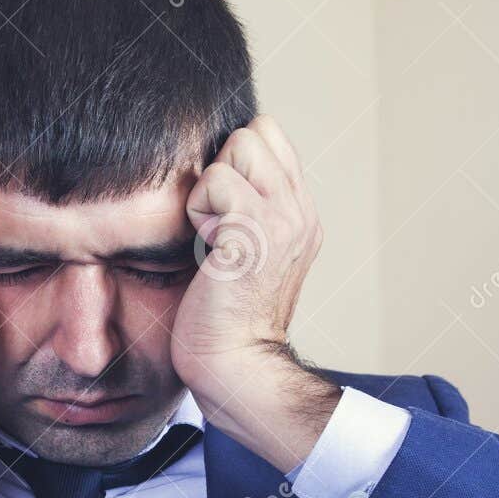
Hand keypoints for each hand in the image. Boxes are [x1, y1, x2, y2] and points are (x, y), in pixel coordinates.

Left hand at [171, 115, 339, 469]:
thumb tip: (212, 171)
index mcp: (300, 213)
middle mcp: (299, 210)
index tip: (221, 210)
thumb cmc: (223, 318)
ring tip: (211, 235)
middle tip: (215, 221)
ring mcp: (282, 219)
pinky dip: (198, 211)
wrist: (236, 366)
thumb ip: (244, 210)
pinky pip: (214, 182)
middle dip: (223, 165)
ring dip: (210, 189)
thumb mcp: (244, 252)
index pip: (270, 136)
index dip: (234, 159)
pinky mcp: (252, 233)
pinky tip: (206, 249)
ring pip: (237, 147)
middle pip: (256, 132)